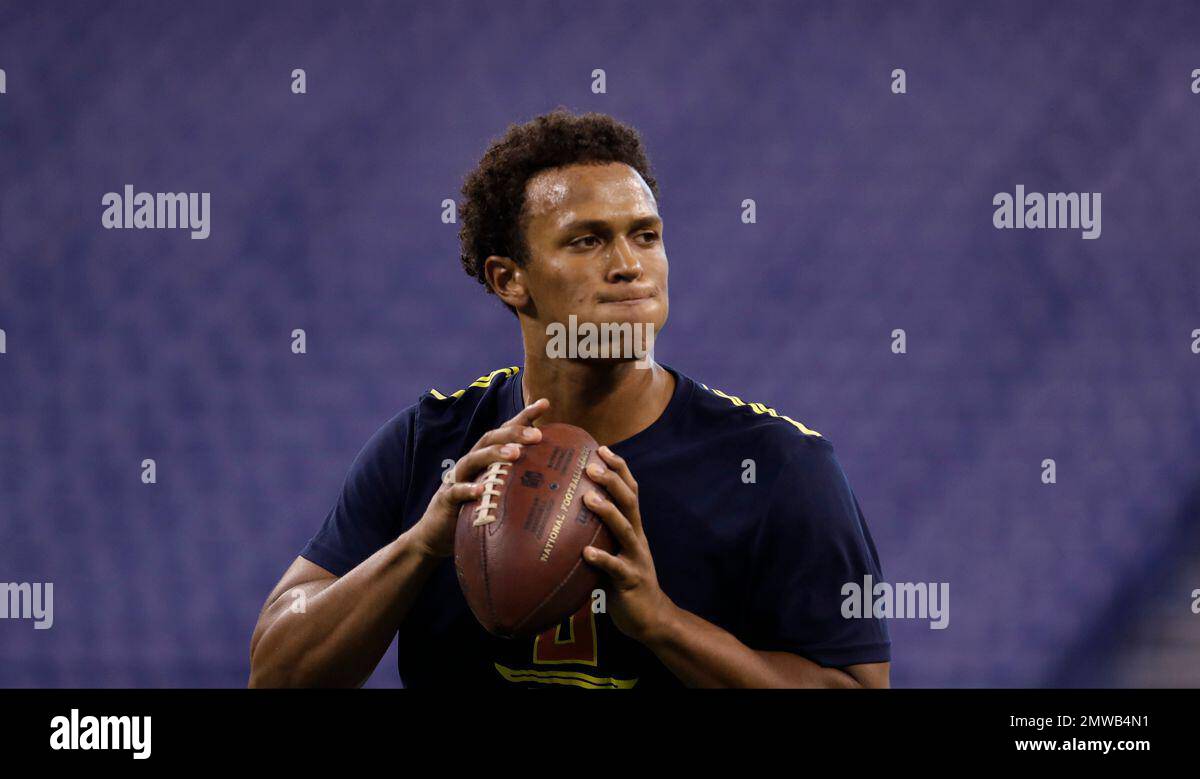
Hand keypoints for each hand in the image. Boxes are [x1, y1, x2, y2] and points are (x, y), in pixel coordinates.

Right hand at [407, 398, 549, 558]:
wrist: (436, 535)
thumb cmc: (474, 511)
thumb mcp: (499, 492)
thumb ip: (519, 482)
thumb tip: (558, 480)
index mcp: (486, 458)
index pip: (505, 431)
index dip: (524, 416)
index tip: (544, 403)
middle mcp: (472, 463)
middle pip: (490, 438)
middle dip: (514, 433)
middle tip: (538, 435)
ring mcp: (457, 479)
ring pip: (474, 459)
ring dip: (494, 454)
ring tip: (516, 454)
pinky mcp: (446, 500)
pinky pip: (456, 491)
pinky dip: (468, 489)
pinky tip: (481, 490)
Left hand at [581, 446, 676, 645]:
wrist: (650, 617)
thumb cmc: (623, 582)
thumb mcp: (612, 551)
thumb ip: (594, 534)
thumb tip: (560, 516)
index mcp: (632, 528)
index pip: (630, 490)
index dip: (619, 468)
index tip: (602, 448)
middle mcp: (637, 538)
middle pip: (629, 502)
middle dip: (612, 481)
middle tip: (591, 466)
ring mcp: (636, 558)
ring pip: (625, 529)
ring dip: (608, 512)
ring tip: (588, 498)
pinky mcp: (630, 582)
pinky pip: (615, 568)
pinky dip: (602, 558)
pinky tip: (587, 552)